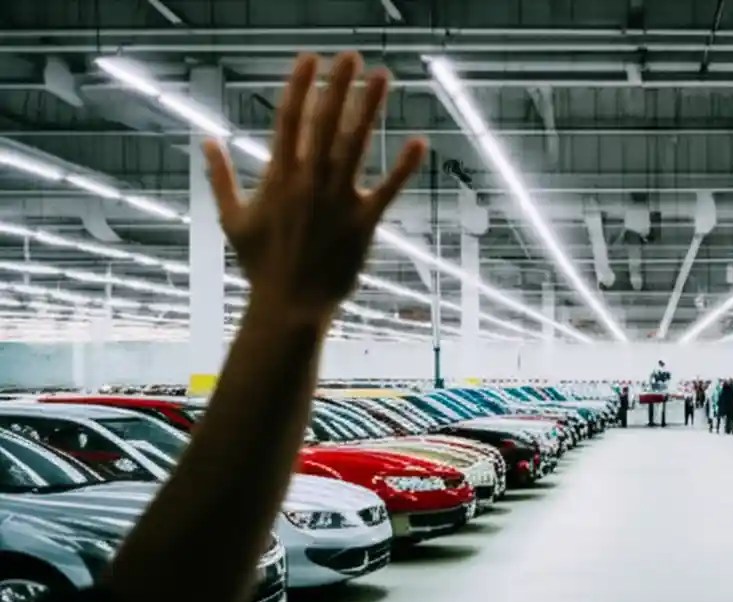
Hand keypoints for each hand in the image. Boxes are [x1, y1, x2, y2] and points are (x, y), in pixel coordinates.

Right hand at [201, 52, 426, 322]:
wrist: (288, 306)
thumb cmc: (261, 265)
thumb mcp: (232, 219)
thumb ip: (220, 177)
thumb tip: (205, 141)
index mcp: (278, 177)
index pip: (289, 120)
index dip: (300, 86)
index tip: (310, 58)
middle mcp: (308, 182)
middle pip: (324, 123)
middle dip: (338, 86)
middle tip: (351, 55)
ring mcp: (336, 201)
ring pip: (355, 145)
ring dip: (370, 108)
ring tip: (383, 76)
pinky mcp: (363, 223)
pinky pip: (387, 190)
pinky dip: (403, 167)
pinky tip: (418, 140)